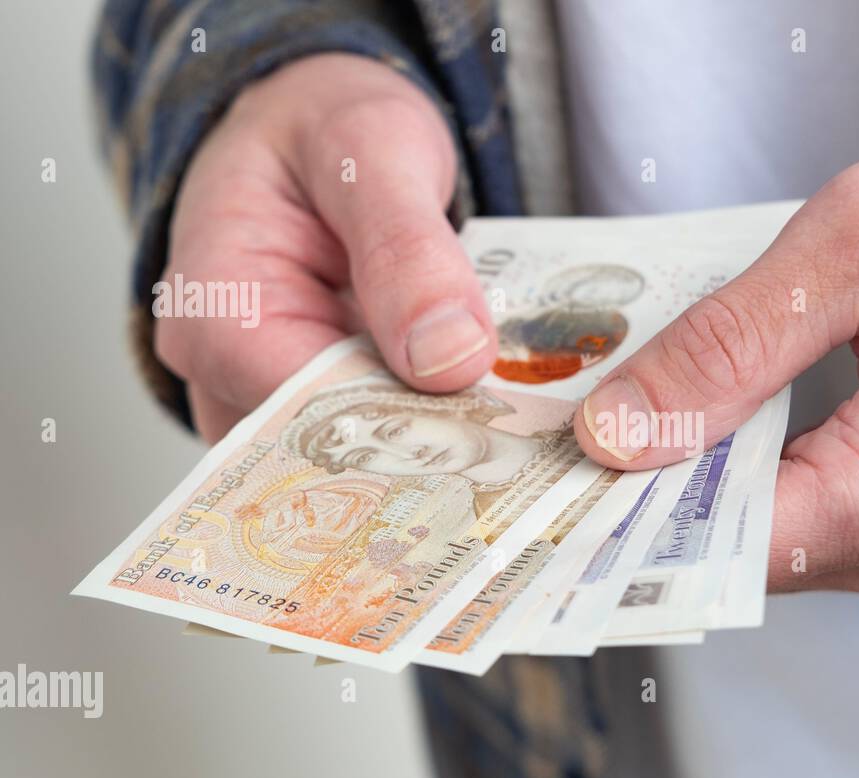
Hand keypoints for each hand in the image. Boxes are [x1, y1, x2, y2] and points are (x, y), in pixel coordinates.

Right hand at [157, 53, 495, 442]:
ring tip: (516, 433)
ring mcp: (266, 398)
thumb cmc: (328, 127)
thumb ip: (407, 248)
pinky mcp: (315, 405)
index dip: (405, 428)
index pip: (312, 411)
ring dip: (434, 443)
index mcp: (219, 313)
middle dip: (427, 447)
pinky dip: (429, 427)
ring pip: (355, 455)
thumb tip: (449, 360)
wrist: (321, 129)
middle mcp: (224, 375)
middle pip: (332, 448)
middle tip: (525, 448)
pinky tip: (488, 416)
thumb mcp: (374, 150)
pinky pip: (371, 438)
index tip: (496, 433)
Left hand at [574, 125, 858, 599]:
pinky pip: (783, 507)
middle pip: (723, 547)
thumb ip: (734, 342)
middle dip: (631, 489)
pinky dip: (722, 464)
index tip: (533, 480)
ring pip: (745, 530)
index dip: (617, 517)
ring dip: (673, 472)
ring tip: (601, 407)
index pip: (720, 549)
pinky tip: (680, 412)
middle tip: (545, 424)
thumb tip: (616, 430)